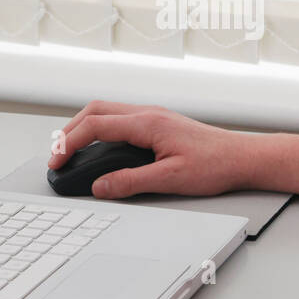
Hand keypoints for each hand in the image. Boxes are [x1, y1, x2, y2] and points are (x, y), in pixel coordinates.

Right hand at [46, 100, 255, 198]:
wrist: (243, 157)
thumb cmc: (215, 165)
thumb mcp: (170, 180)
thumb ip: (131, 183)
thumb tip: (100, 187)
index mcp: (147, 123)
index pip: (95, 125)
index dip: (69, 143)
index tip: (56, 160)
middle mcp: (148, 113)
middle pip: (95, 110)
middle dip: (69, 130)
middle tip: (57, 154)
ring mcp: (153, 116)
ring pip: (107, 112)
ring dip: (85, 128)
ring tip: (72, 150)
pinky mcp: (159, 124)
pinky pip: (121, 119)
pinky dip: (101, 129)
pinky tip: (101, 147)